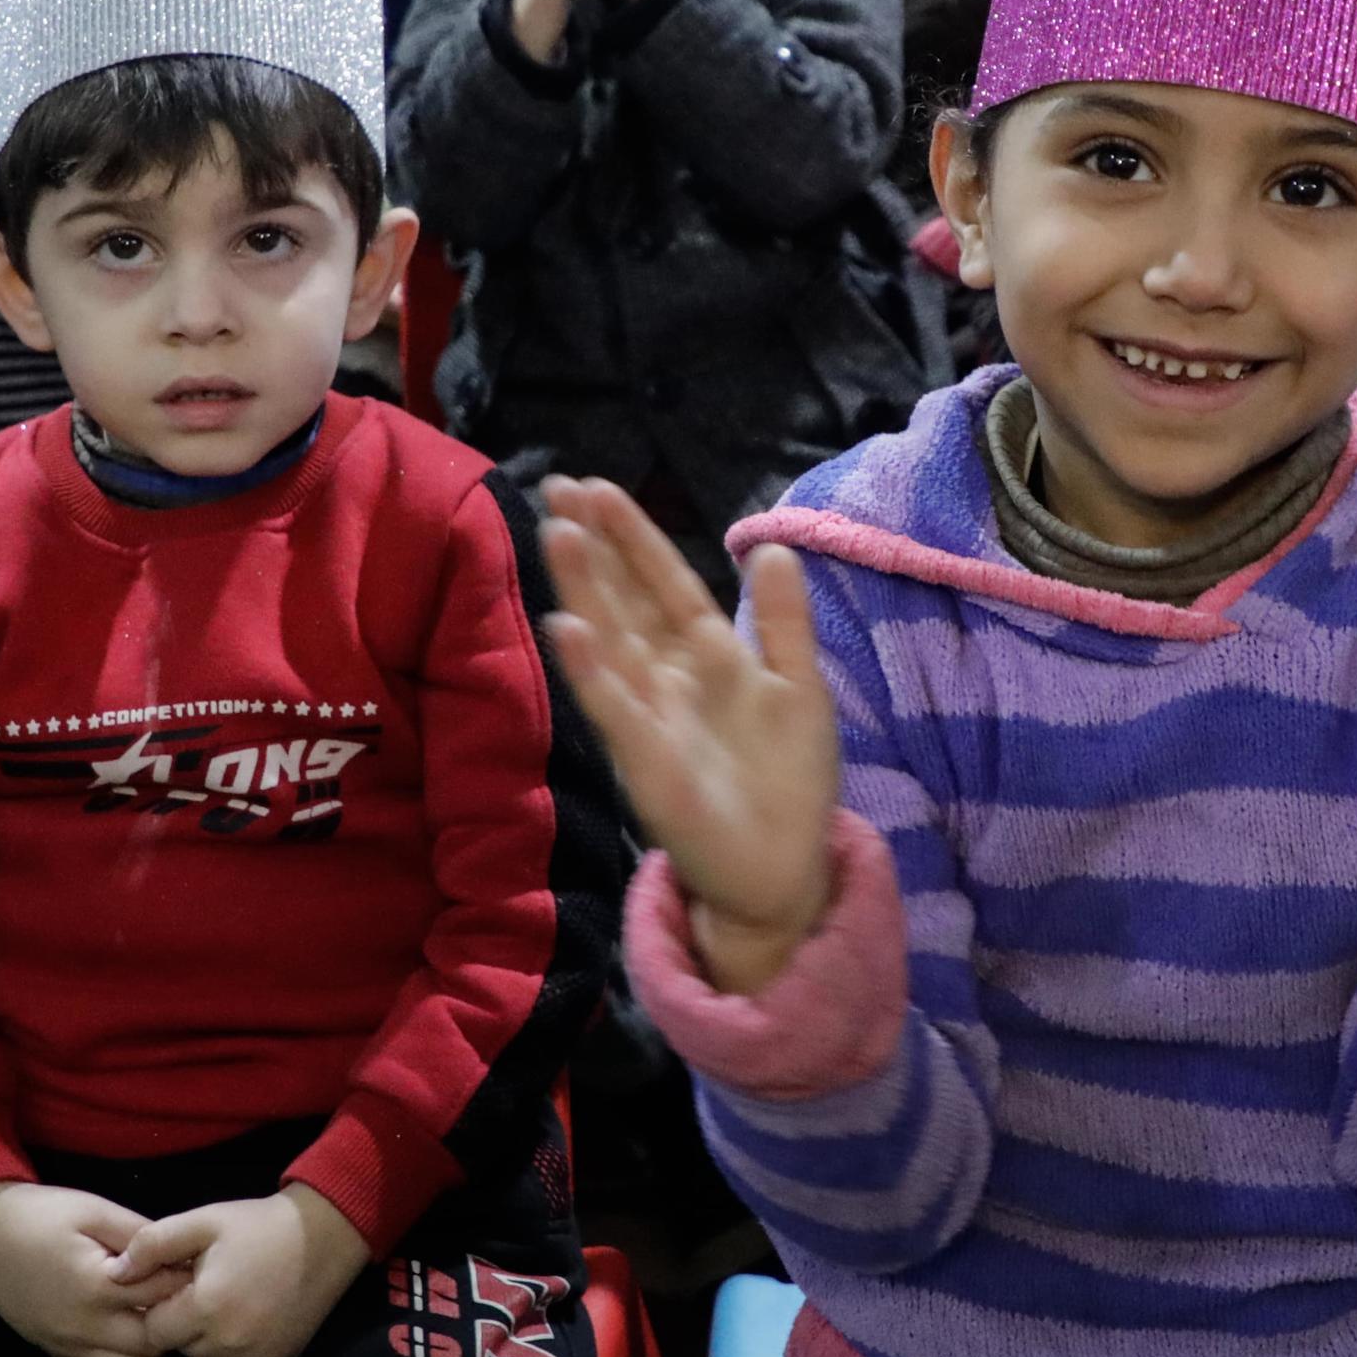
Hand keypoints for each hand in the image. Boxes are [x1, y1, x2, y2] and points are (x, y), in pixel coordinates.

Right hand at [0, 1181, 185, 1356]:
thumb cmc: (39, 1215)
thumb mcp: (93, 1210)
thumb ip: (137, 1235)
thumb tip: (178, 1250)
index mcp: (97, 1287)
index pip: (163, 1294)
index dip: (186, 1277)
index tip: (197, 1263)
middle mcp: (84, 1327)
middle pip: (154, 1343)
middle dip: (176, 1320)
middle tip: (182, 1292)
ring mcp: (67, 1345)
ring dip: (151, 1347)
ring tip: (154, 1312)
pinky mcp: (53, 1351)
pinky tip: (124, 1331)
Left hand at [116, 1185, 372, 1356]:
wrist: (324, 1237)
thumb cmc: (259, 1226)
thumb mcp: (203, 1221)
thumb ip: (153, 1245)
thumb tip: (113, 1274)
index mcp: (206, 1307)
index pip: (153, 1329)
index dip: (158, 1306)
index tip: (178, 1284)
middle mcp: (228, 1344)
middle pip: (177, 1349)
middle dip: (180, 1323)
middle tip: (203, 1291)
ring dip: (202, 1345)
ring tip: (222, 1309)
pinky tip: (231, 1340)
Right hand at [541, 475, 842, 995]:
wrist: (784, 870)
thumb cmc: (787, 779)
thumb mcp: (799, 688)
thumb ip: (783, 622)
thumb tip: (773, 548)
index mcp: (705, 657)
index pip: (664, 583)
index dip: (633, 537)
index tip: (595, 486)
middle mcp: (667, 679)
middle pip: (625, 601)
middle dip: (594, 548)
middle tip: (557, 488)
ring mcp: (651, 719)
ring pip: (612, 642)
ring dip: (585, 591)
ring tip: (559, 534)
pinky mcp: (648, 763)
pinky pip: (616, 709)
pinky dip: (592, 670)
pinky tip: (568, 628)